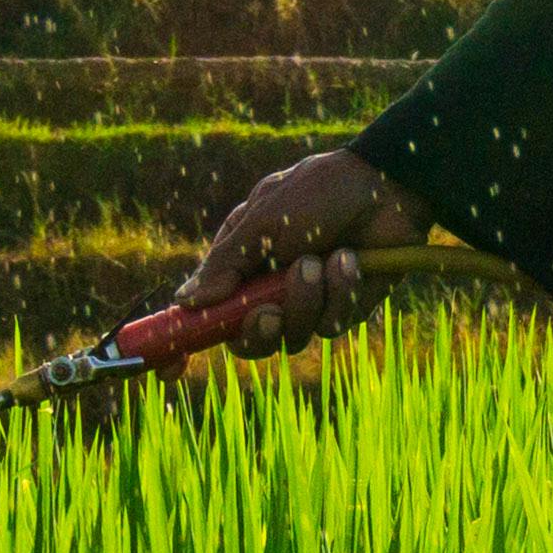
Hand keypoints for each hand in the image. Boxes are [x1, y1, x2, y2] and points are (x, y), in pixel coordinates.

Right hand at [178, 147, 432, 354]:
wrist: (384, 184)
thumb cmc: (318, 191)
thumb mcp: (263, 220)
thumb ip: (226, 262)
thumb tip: (186, 302)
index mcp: (241, 266)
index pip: (206, 316)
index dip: (185, 343)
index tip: (168, 368)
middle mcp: (271, 290)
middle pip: (249, 342)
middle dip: (258, 330)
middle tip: (268, 309)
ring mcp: (309, 303)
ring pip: (292, 337)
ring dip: (305, 300)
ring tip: (322, 259)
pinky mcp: (345, 308)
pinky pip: (332, 325)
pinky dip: (340, 293)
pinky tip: (351, 259)